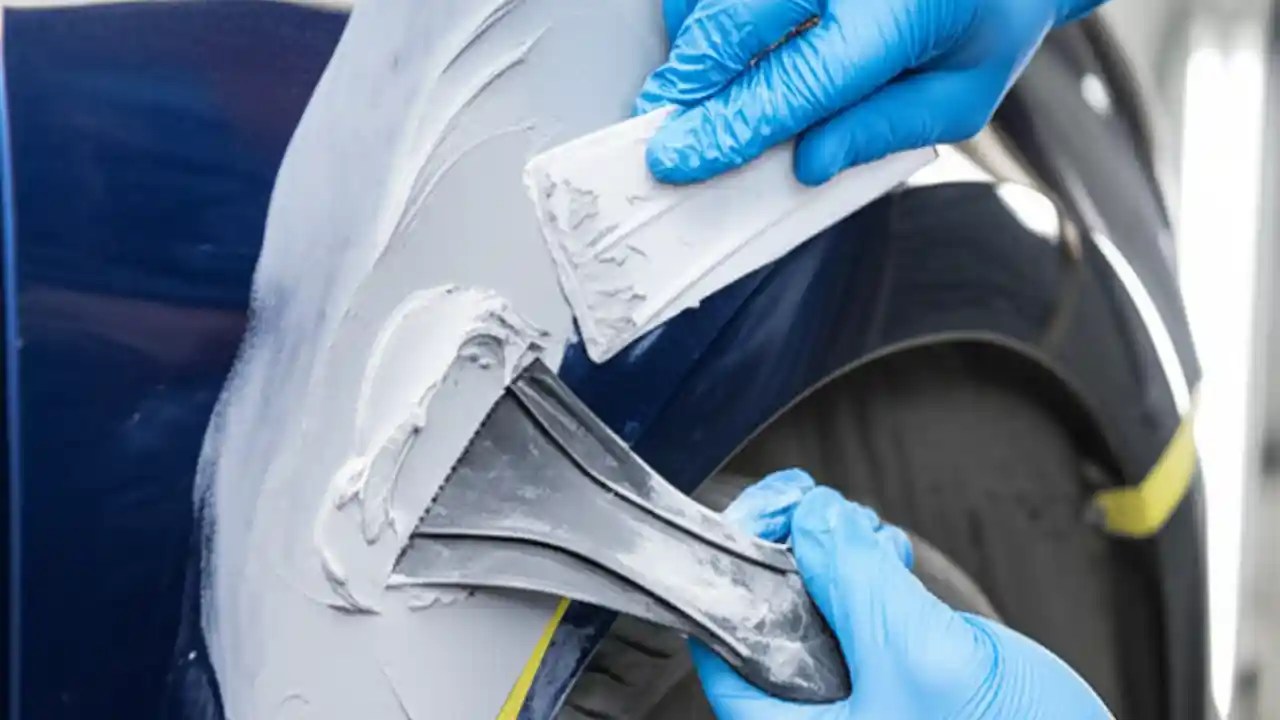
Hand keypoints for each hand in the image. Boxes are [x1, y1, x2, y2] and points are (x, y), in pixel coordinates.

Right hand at [637, 0, 1105, 184]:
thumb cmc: (990, 11)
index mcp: (904, 11)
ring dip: (691, 41)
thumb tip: (808, 162)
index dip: (730, 127)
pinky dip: (701, 4)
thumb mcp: (961, 95)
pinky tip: (713, 33)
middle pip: (737, 24)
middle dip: (688, 82)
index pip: (796, 82)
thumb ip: (882, 130)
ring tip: (693, 82)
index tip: (683, 157)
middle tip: (663, 126)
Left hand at [698, 469, 1111, 718]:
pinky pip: (863, 616)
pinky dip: (873, 574)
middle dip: (797, 551)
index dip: (739, 565)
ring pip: (818, 607)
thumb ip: (856, 586)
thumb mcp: (921, 658)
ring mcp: (860, 699)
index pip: (724, 641)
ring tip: (871, 541)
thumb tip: (810, 521)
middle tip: (821, 512)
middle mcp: (819, 718)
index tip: (767, 512)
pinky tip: (891, 559)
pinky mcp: (899, 681)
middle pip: (771, 614)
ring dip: (838, 556)